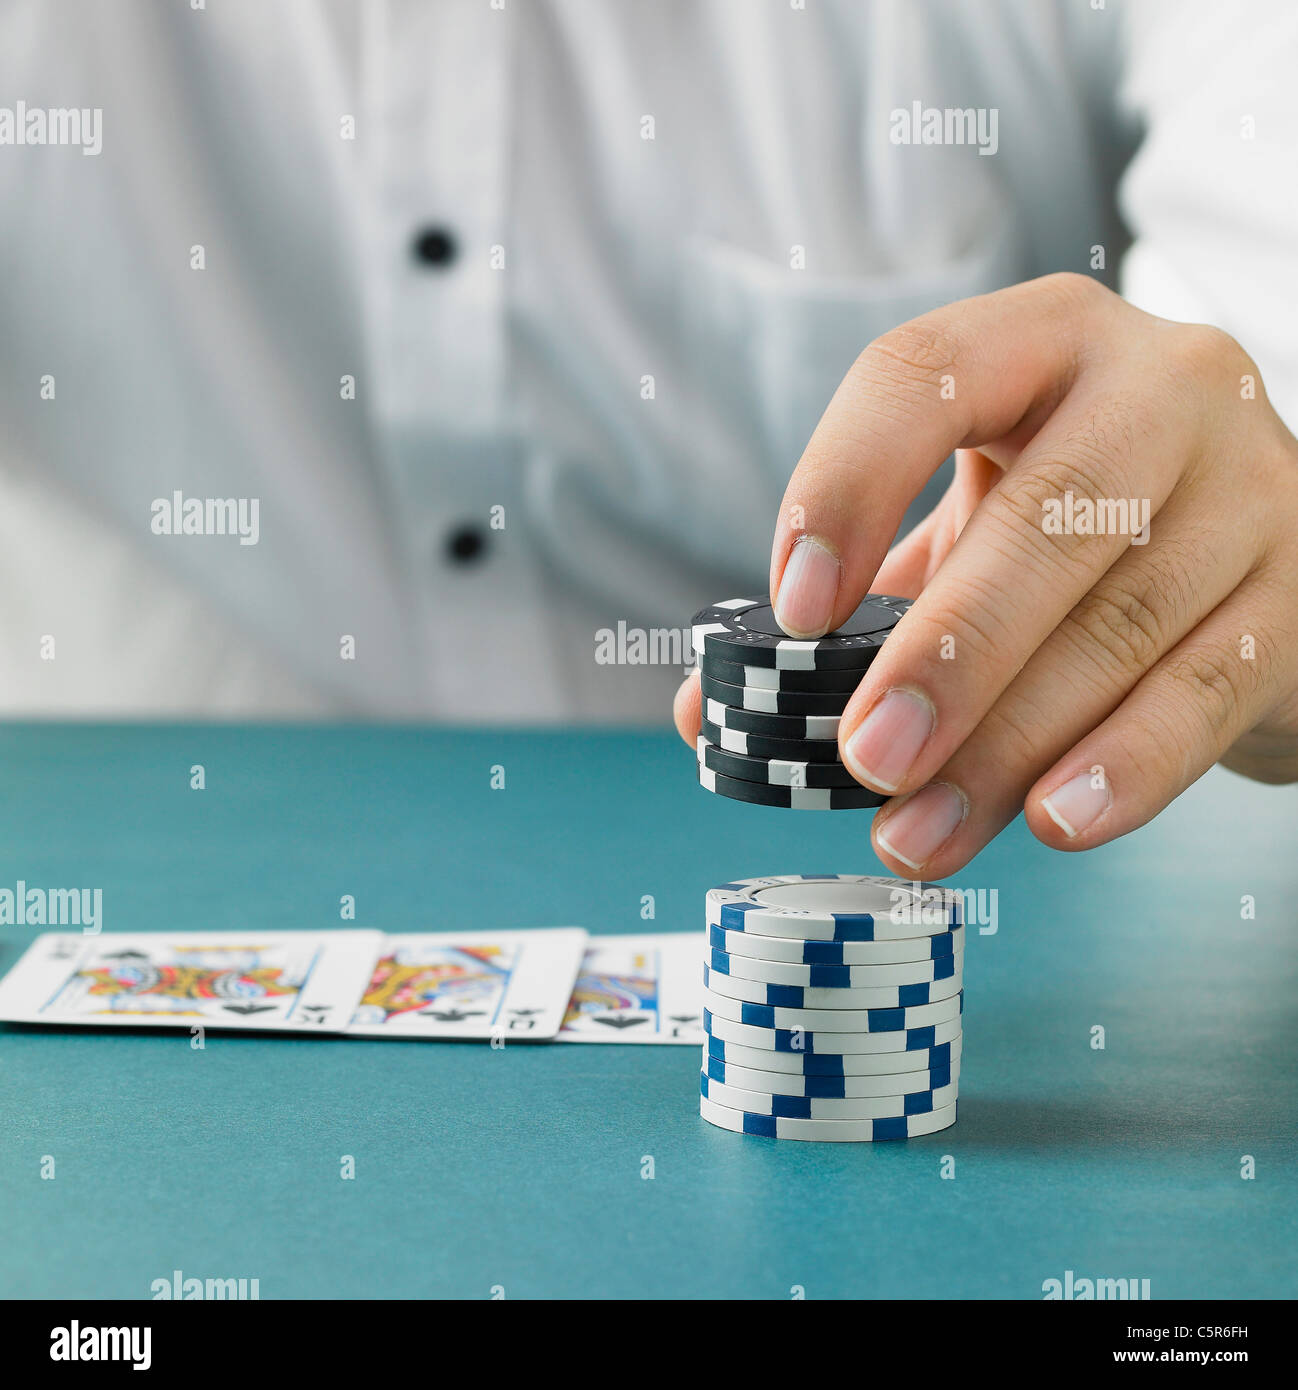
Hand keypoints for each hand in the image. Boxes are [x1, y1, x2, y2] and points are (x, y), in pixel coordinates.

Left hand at [676, 274, 1297, 873]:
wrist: (1257, 548)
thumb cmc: (1072, 530)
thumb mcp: (960, 529)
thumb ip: (850, 606)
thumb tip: (708, 713)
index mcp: (1038, 341)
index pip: (924, 373)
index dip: (848, 484)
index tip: (791, 611)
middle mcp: (1158, 386)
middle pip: (1047, 515)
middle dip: (946, 652)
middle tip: (864, 756)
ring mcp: (1249, 484)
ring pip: (1119, 622)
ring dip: (1007, 745)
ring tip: (916, 833)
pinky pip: (1206, 689)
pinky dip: (1127, 765)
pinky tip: (1053, 823)